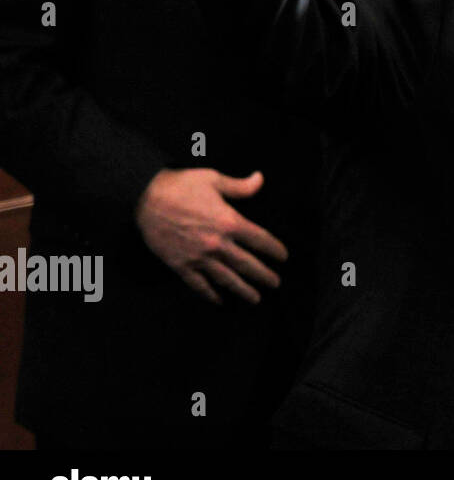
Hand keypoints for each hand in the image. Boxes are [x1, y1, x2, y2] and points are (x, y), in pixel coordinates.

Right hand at [134, 168, 287, 304]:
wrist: (145, 198)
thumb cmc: (180, 185)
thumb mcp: (214, 179)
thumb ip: (240, 186)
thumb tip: (260, 179)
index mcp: (229, 222)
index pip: (260, 240)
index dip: (274, 249)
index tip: (283, 256)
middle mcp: (217, 243)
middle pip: (247, 264)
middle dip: (264, 275)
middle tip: (275, 283)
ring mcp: (199, 257)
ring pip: (226, 279)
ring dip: (243, 290)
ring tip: (256, 298)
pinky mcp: (180, 265)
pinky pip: (198, 284)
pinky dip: (210, 294)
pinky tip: (219, 301)